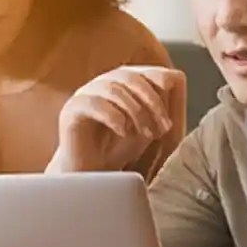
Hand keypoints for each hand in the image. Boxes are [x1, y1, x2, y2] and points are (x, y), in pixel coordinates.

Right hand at [48, 66, 184, 172]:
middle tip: (162, 128)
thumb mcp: (148, 125)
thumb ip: (161, 104)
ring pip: (113, 88)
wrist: (91, 175)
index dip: (160, 91)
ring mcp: (84, 95)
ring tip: (145, 134)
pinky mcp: (70, 110)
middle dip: (151, 102)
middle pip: (129, 76)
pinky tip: (123, 132)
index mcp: (121, 83)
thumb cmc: (119, 149)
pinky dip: (113, 116)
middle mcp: (102, 84)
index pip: (143, 72)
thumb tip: (175, 77)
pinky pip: (93, 103)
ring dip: (135, 111)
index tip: (169, 117)